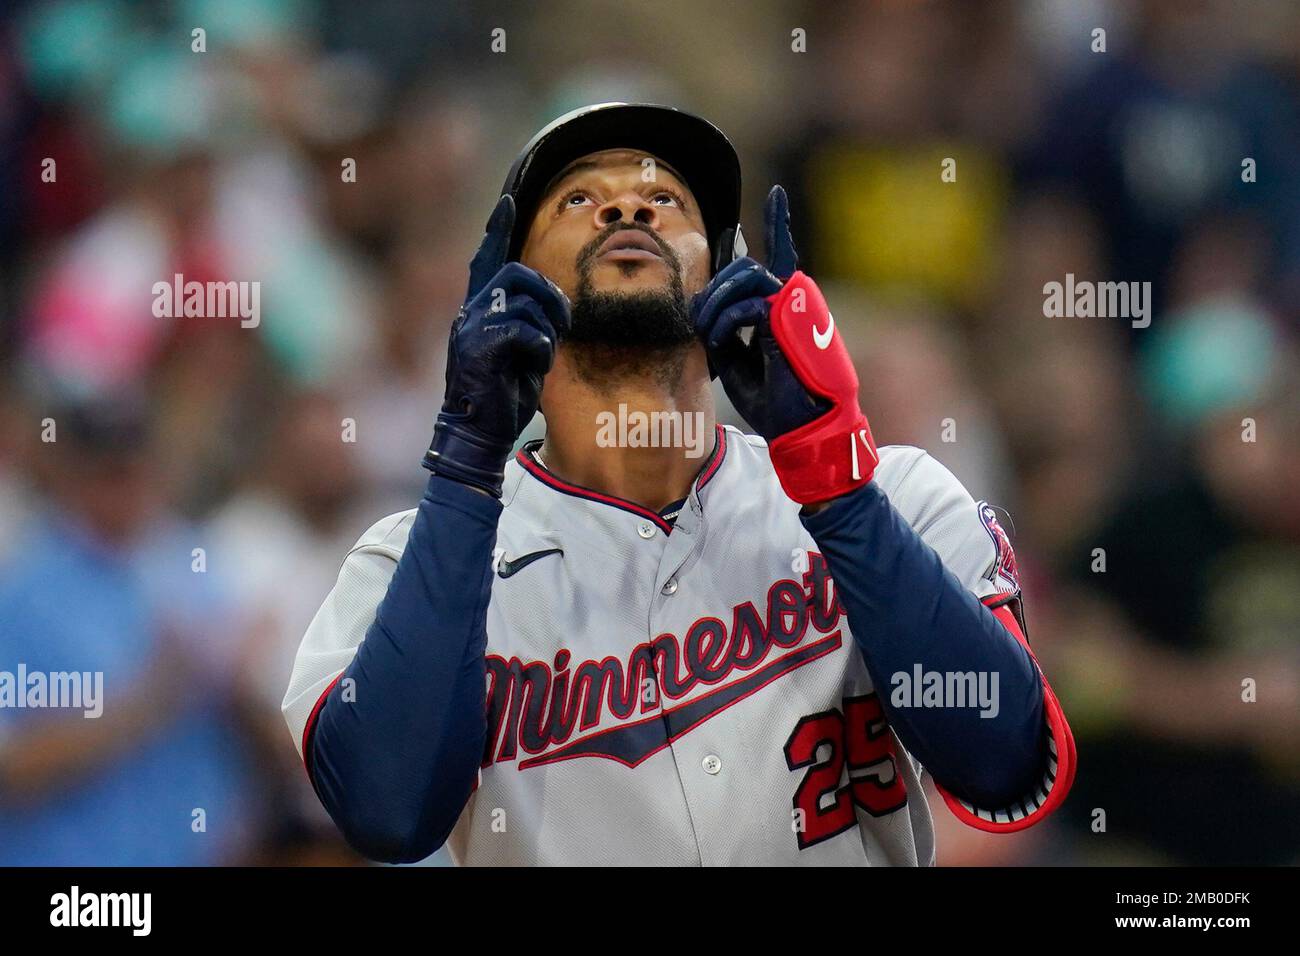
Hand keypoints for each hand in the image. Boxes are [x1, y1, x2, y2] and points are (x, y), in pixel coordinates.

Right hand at [424, 195, 570, 496]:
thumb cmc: (503, 398)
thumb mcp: (522, 355)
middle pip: (518, 273)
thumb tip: (553, 310)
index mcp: (478, 312)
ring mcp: (472, 328)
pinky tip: (534, 365)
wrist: (478, 434)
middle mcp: (470, 313)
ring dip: (548, 325)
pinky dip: (541, 347)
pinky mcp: (480, 347)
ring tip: (544, 352)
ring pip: (524, 298)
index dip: (497, 230)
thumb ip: (530, 326)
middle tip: (561, 324)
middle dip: (550, 295)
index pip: (487, 260)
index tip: (507, 201)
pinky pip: (525, 329)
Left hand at [692, 186, 876, 504]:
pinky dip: (726, 320)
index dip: (780, 223)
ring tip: (708, 329)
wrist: (799, 428)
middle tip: (698, 321)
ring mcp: (794, 306)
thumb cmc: (772, 400)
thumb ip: (724, 331)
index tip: (778, 195)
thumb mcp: (736, 363)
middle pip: (745, 265)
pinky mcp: (790, 317)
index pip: (782, 255)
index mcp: (782, 308)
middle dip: (712, 288)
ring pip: (746, 272)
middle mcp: (792, 301)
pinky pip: (748, 302)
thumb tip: (704, 312)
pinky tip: (722, 341)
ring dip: (716, 299)